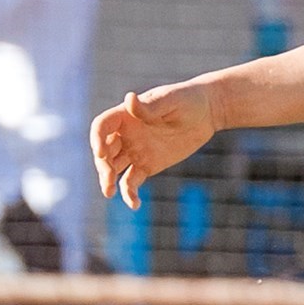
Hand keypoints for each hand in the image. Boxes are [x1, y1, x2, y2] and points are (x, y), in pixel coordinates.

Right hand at [90, 83, 218, 209]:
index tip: (101, 153)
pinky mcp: (147, 166)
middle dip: (102, 165)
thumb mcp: (170, 100)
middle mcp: (126, 134)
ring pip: (113, 168)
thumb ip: (149, 107)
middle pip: (104, 150)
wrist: (206, 112)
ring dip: (107, 180)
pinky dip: (129, 194)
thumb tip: (129, 99)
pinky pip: (131, 182)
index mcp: (126, 115)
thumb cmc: (187, 99)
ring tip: (109, 192)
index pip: (102, 126)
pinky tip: (134, 205)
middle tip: (108, 179)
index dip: (97, 139)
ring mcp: (135, 151)